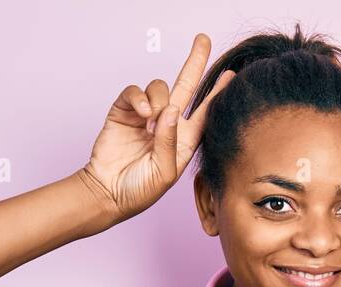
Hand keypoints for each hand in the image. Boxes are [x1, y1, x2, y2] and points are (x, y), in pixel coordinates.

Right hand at [80, 34, 234, 221]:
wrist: (108, 192)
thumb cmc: (140, 190)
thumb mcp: (164, 173)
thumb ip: (169, 142)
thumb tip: (172, 110)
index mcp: (184, 140)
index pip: (205, 111)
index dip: (218, 93)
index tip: (232, 75)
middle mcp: (168, 123)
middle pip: (186, 85)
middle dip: (195, 61)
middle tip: (203, 40)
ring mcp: (147, 115)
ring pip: (160, 87)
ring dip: (158, 101)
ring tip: (150, 126)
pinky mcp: (125, 111)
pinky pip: (136, 91)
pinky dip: (139, 99)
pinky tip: (142, 115)